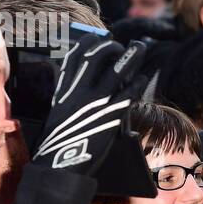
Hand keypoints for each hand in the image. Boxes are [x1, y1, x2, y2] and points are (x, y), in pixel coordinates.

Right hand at [34, 35, 148, 176]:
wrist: (60, 166)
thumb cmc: (60, 143)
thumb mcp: (60, 112)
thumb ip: (71, 96)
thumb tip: (87, 83)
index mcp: (63, 90)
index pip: (73, 57)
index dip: (88, 43)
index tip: (99, 38)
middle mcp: (78, 92)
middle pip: (95, 57)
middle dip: (110, 47)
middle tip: (121, 46)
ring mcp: (95, 103)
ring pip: (116, 71)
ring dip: (131, 56)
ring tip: (140, 47)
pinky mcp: (111, 116)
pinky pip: (128, 93)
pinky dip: (137, 83)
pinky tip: (142, 78)